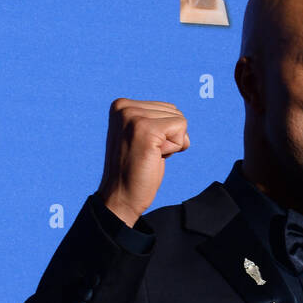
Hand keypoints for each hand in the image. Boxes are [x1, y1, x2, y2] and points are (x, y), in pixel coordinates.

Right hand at [97, 98, 189, 226]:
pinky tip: (155, 157)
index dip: (164, 133)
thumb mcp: (141, 136)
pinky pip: (181, 128)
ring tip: (149, 155)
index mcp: (121, 105)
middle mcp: (125, 106)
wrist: (121, 197)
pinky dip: (174, 147)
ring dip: (172, 143)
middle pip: (175, 112)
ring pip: (179, 120)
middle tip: (148, 154)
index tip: (144, 148)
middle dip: (170, 137)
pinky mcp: (145, 129)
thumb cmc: (135, 171)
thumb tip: (178, 114)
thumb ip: (153, 120)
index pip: (166, 108)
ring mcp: (133, 116)